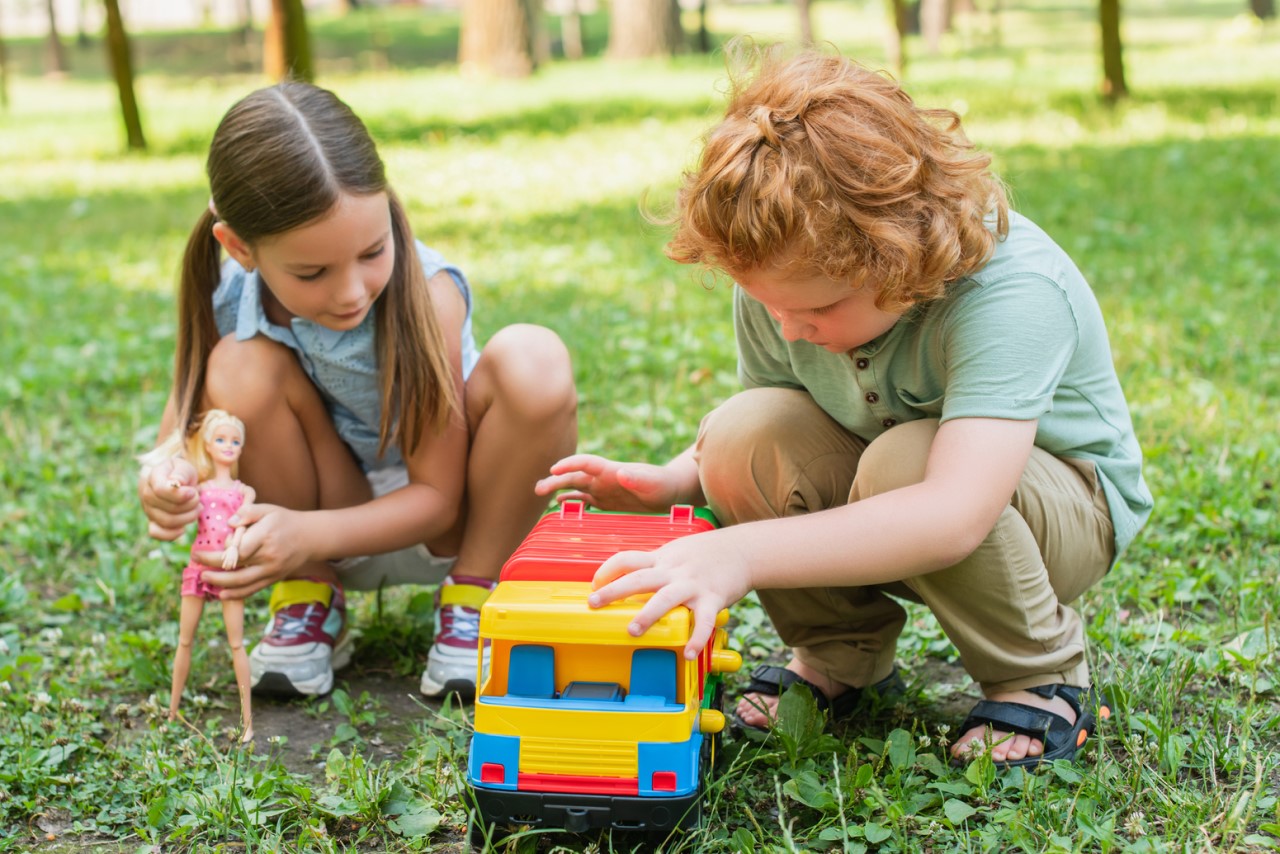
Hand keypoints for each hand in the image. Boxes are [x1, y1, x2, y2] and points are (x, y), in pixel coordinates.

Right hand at [138, 457, 199, 539]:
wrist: (174, 481)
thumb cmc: (180, 473)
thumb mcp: (183, 467)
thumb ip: (181, 474)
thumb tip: (176, 483)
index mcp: (153, 478)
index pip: (161, 490)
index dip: (181, 494)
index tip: (193, 491)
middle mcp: (147, 495)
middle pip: (169, 508)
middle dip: (191, 505)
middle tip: (198, 498)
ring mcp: (148, 510)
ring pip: (167, 522)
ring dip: (188, 517)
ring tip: (197, 508)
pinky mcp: (153, 522)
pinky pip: (157, 534)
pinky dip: (172, 534)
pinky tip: (183, 528)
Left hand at [194, 503, 311, 598]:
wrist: (310, 538)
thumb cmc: (284, 521)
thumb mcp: (268, 509)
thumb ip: (248, 512)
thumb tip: (229, 522)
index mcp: (266, 535)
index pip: (238, 548)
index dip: (218, 553)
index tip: (200, 551)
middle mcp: (269, 555)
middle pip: (236, 566)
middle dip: (212, 567)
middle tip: (196, 563)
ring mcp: (272, 570)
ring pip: (242, 582)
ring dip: (220, 583)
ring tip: (204, 579)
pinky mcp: (273, 579)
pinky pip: (252, 589)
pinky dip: (236, 594)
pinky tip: (221, 594)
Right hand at [535, 454, 688, 512]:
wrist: (670, 491)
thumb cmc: (662, 484)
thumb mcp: (652, 482)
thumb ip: (636, 478)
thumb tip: (621, 473)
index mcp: (611, 470)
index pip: (585, 463)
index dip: (569, 464)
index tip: (554, 469)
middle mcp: (603, 478)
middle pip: (574, 476)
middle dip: (555, 480)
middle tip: (538, 489)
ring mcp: (603, 488)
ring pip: (575, 487)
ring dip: (558, 489)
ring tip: (540, 494)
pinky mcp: (606, 500)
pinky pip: (584, 499)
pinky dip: (571, 501)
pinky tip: (559, 504)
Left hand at [587, 529, 752, 659]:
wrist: (744, 550)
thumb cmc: (706, 554)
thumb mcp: (676, 551)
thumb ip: (655, 566)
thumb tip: (629, 581)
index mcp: (662, 559)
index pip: (628, 559)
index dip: (608, 570)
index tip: (594, 584)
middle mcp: (674, 570)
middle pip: (639, 578)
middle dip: (614, 590)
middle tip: (594, 603)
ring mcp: (693, 584)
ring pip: (666, 598)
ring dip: (648, 614)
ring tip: (633, 631)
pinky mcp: (714, 598)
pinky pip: (704, 620)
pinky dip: (697, 638)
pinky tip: (689, 653)